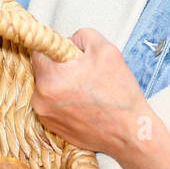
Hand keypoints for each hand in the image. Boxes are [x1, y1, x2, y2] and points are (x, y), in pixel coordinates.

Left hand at [32, 29, 169, 168]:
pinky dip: (66, 101)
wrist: (130, 132)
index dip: (55, 46)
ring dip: (64, 84)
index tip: (68, 50)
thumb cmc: (120, 96)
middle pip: (44, 70)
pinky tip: (86, 103)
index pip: (38, 51)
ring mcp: (46, 116)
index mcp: (50, 79)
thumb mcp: (106, 50)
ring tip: (89, 90)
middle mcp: (41, 100)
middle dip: (62, 67)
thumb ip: (82, 36)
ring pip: (49, 87)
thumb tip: (69, 41)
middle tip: (86, 72)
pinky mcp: (54, 127)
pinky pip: (54, 104)